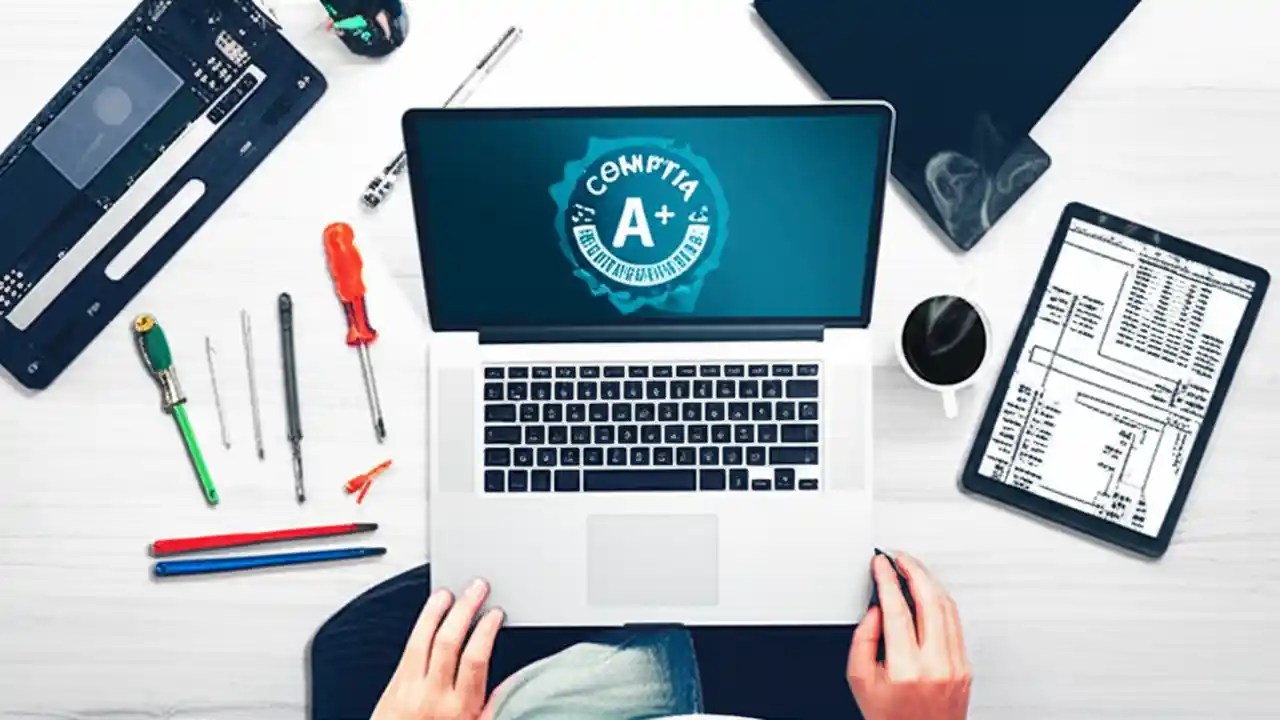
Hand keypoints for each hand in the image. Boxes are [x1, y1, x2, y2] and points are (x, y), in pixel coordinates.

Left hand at [372, 578, 505, 719]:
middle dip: (467, 608)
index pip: (476, 658)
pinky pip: (409, 646)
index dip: (487, 630)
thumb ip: (492, 708)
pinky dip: (421, 625)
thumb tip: (511, 683)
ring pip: (425, 638)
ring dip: (439, 610)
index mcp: (461, 709)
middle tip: (477, 589)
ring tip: (450, 593)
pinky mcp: (395, 685)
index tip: (496, 614)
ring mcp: (412, 688)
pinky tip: (428, 613)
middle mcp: (435, 696)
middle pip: (451, 640)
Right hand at [847, 553, 970, 719]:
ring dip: (929, 581)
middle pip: (929, 600)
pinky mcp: (965, 667)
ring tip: (912, 569)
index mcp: (906, 668)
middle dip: (913, 570)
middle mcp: (936, 665)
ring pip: (947, 607)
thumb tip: (875, 609)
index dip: (887, 580)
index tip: (880, 565)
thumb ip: (863, 640)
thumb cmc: (891, 718)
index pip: (897, 609)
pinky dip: (941, 601)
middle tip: (898, 558)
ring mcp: (955, 665)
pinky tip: (929, 593)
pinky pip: (955, 622)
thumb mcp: (860, 680)